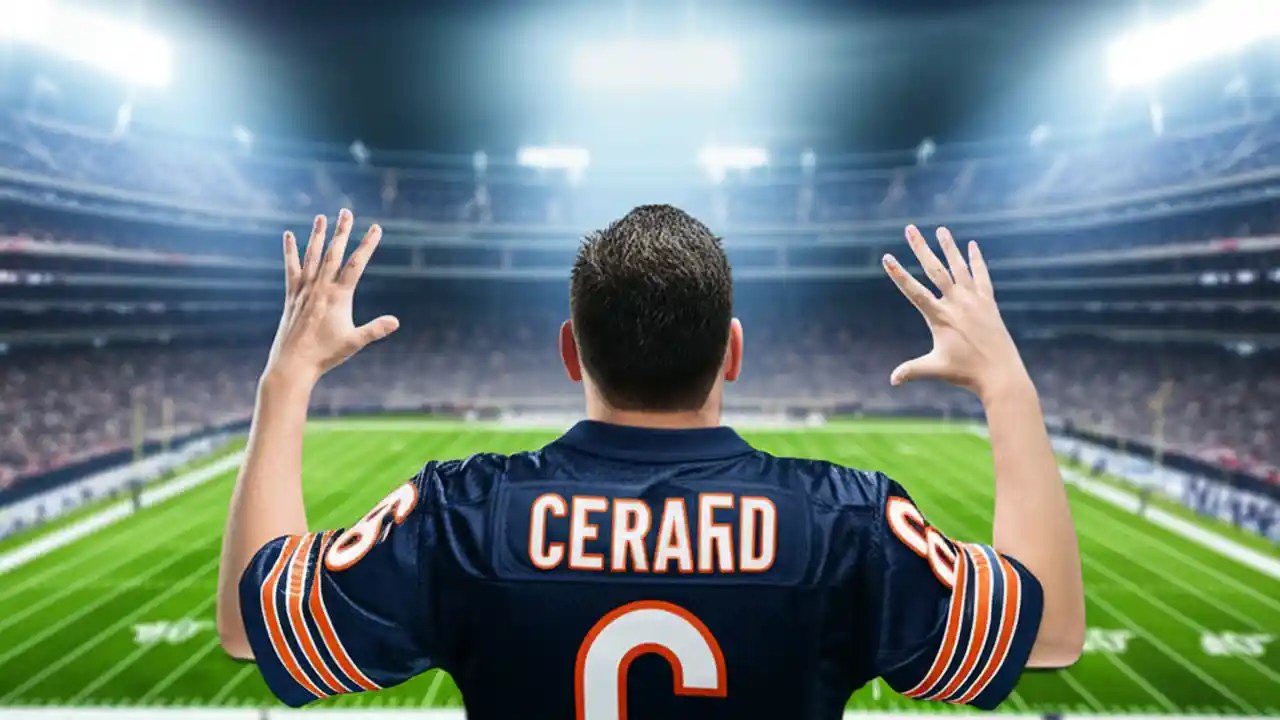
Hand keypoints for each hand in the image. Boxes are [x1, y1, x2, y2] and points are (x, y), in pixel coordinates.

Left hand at [263, 209, 397, 386]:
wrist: (293, 364)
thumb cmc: (325, 355)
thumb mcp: (354, 342)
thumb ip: (375, 330)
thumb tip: (396, 321)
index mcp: (338, 296)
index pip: (356, 264)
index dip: (367, 245)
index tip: (376, 228)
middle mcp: (320, 288)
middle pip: (333, 253)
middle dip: (342, 231)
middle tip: (347, 212)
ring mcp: (304, 290)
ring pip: (312, 256)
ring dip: (318, 235)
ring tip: (322, 217)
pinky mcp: (292, 296)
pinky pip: (292, 268)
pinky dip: (291, 251)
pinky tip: (289, 235)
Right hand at [882, 225, 1028, 399]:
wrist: (1001, 374)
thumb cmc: (966, 373)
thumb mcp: (935, 369)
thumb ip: (912, 370)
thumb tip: (892, 380)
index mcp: (940, 317)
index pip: (914, 291)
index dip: (899, 274)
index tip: (887, 257)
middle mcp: (957, 304)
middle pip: (935, 270)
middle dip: (921, 248)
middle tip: (910, 229)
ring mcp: (975, 301)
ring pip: (959, 268)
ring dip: (949, 247)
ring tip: (941, 229)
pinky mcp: (989, 303)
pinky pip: (981, 276)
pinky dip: (976, 260)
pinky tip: (972, 246)